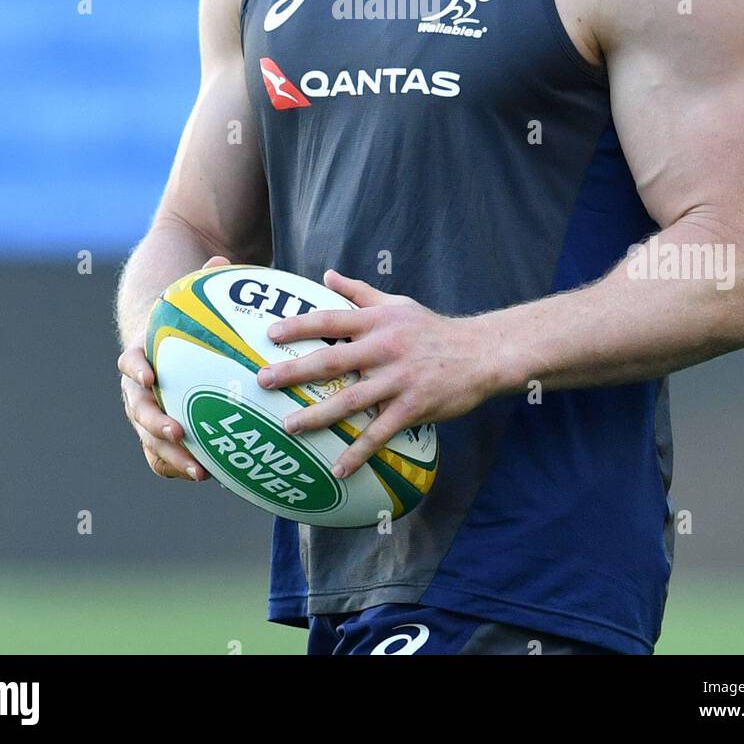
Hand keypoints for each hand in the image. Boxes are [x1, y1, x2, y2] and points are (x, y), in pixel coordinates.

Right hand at [117, 253, 231, 480]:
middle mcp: (136, 388)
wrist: (159, 345)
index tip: (149, 377)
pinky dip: (180, 468)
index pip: (130, 361)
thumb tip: (222, 259)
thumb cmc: (180, 321)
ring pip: (148, 440)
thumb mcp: (188, 299)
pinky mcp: (157, 434)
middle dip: (155, 423)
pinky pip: (162, 457)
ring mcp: (145, 414)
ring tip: (199, 471)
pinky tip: (211, 478)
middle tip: (178, 432)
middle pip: (138, 410)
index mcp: (141, 353)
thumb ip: (204, 281)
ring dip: (171, 456)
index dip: (136, 369)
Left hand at [255, 268, 496, 477]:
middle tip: (264, 381)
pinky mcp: (413, 407)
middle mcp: (384, 348)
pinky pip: (380, 432)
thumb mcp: (397, 304)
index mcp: (377, 321)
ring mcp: (398, 379)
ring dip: (318, 415)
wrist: (479, 353)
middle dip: (295, 371)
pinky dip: (358, 452)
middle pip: (332, 359)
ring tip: (290, 426)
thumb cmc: (432, 329)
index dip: (299, 326)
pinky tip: (339, 469)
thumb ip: (360, 291)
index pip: (331, 319)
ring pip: (351, 400)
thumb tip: (327, 274)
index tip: (270, 334)